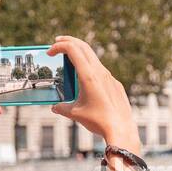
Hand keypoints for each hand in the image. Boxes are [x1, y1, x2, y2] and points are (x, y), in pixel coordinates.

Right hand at [48, 36, 138, 152]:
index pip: (72, 49)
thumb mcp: (75, 114)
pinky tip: (84, 79)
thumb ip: (62, 108)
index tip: (50, 52)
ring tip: (68, 59)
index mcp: (89, 75)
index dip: (59, 47)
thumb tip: (55, 107)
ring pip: (93, 57)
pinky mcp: (115, 84)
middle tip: (57, 42)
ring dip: (79, 54)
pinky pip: (101, 70)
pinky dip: (89, 67)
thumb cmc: (99, 121)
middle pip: (83, 46)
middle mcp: (100, 72)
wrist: (121, 129)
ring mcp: (110, 77)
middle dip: (68, 41)